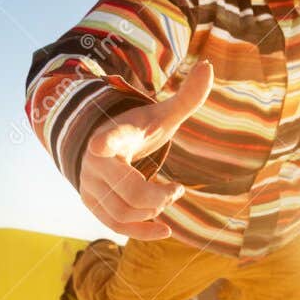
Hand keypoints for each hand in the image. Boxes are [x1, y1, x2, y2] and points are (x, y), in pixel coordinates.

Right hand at [79, 61, 213, 240]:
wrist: (99, 146)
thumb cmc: (137, 129)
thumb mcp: (161, 114)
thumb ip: (186, 96)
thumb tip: (208, 67)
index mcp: (115, 134)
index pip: (110, 137)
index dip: (106, 141)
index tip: (99, 145)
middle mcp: (97, 162)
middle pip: (128, 189)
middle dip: (157, 196)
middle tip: (177, 190)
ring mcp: (91, 186)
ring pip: (123, 211)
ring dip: (153, 211)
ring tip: (168, 198)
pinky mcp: (94, 205)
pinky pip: (115, 226)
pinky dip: (141, 232)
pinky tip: (164, 230)